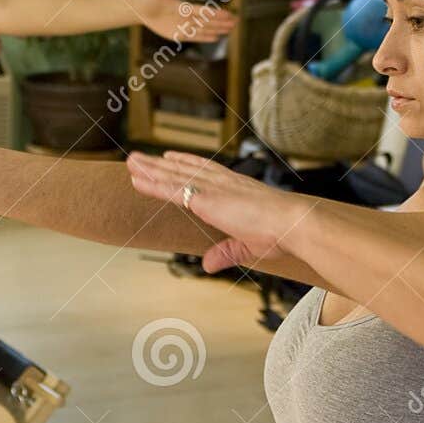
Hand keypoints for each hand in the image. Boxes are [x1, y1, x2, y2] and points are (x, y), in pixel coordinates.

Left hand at [126, 150, 307, 272]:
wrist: (292, 224)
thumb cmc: (282, 234)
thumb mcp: (247, 246)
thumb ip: (225, 252)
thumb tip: (207, 265)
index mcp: (237, 189)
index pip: (207, 171)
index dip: (187, 163)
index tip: (172, 157)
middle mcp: (223, 183)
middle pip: (184, 169)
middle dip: (161, 164)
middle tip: (141, 157)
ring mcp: (213, 188)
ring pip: (174, 175)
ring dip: (150, 169)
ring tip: (131, 161)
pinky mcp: (205, 199)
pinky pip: (172, 189)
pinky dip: (153, 183)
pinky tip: (138, 178)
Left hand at [135, 0, 236, 42]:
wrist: (143, 9)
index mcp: (185, 6)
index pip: (203, 11)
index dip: (215, 14)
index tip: (227, 14)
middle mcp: (187, 17)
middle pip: (208, 21)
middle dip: (222, 22)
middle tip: (236, 22)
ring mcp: (184, 26)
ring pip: (204, 29)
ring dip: (217, 30)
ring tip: (230, 30)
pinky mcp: (178, 34)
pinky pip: (194, 37)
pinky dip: (205, 38)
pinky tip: (215, 38)